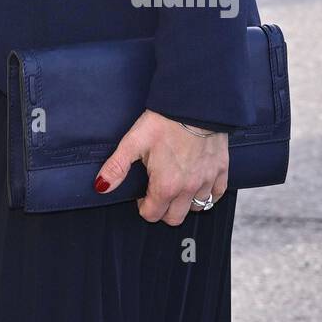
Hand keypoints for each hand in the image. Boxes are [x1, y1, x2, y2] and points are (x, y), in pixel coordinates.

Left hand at [94, 109, 228, 224]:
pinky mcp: (221, 170)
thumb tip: (101, 187)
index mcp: (166, 186)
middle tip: (157, 193)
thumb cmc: (163, 121)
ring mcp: (207, 181)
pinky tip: (198, 185)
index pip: (152, 215)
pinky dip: (207, 195)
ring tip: (176, 187)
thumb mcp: (134, 141)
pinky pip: (216, 195)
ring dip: (184, 204)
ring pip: (197, 208)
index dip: (143, 207)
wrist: (194, 103)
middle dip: (163, 211)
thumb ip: (117, 167)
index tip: (142, 194)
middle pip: (174, 218)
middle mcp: (188, 189)